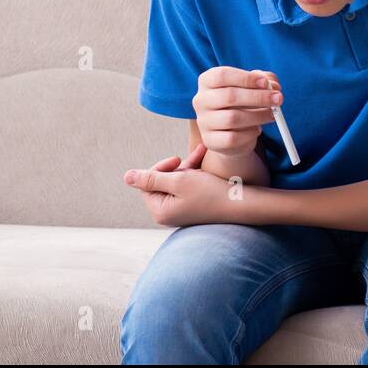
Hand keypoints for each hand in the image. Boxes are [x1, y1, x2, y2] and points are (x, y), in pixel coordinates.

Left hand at [124, 144, 240, 227]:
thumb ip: (151, 178)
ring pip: (176, 182)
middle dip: (177, 167)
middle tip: (192, 158)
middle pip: (161, 182)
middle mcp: (168, 213)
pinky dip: (195, 174)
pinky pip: (187, 187)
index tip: (177, 159)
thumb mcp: (179, 181)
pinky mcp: (193, 206)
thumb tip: (126, 177)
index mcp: (160, 210)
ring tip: (202, 154)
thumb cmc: (211, 193)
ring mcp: (180, 211)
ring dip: (188, 167)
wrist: (241, 204)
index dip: (160, 168)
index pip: (147, 183)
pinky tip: (204, 159)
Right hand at [193, 66, 281, 157]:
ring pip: (232, 118)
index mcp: (207, 81)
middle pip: (228, 96)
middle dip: (258, 97)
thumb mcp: (254, 87)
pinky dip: (250, 133)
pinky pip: (232, 138)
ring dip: (258, 116)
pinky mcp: (210, 140)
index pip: (222, 75)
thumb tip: (273, 86)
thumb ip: (265, 81)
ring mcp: (203, 122)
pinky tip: (257, 130)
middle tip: (278, 99)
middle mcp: (201, 100)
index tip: (265, 83)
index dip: (246, 78)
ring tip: (272, 115)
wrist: (232, 133)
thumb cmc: (243, 104)